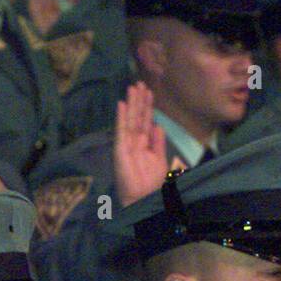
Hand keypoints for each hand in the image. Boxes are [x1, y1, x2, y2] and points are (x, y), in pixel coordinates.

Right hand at [113, 82, 169, 207]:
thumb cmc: (150, 182)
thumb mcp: (160, 159)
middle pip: (137, 116)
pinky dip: (121, 118)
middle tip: (140, 82)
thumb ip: (158, 142)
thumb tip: (158, 125)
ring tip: (132, 87)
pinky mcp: (120, 149)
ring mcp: (126, 144)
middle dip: (139, 100)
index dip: (147, 106)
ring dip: (131, 103)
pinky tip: (121, 105)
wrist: (142, 198)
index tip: (148, 91)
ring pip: (130, 119)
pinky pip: (121, 131)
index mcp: (144, 143)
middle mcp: (134, 141)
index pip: (145, 120)